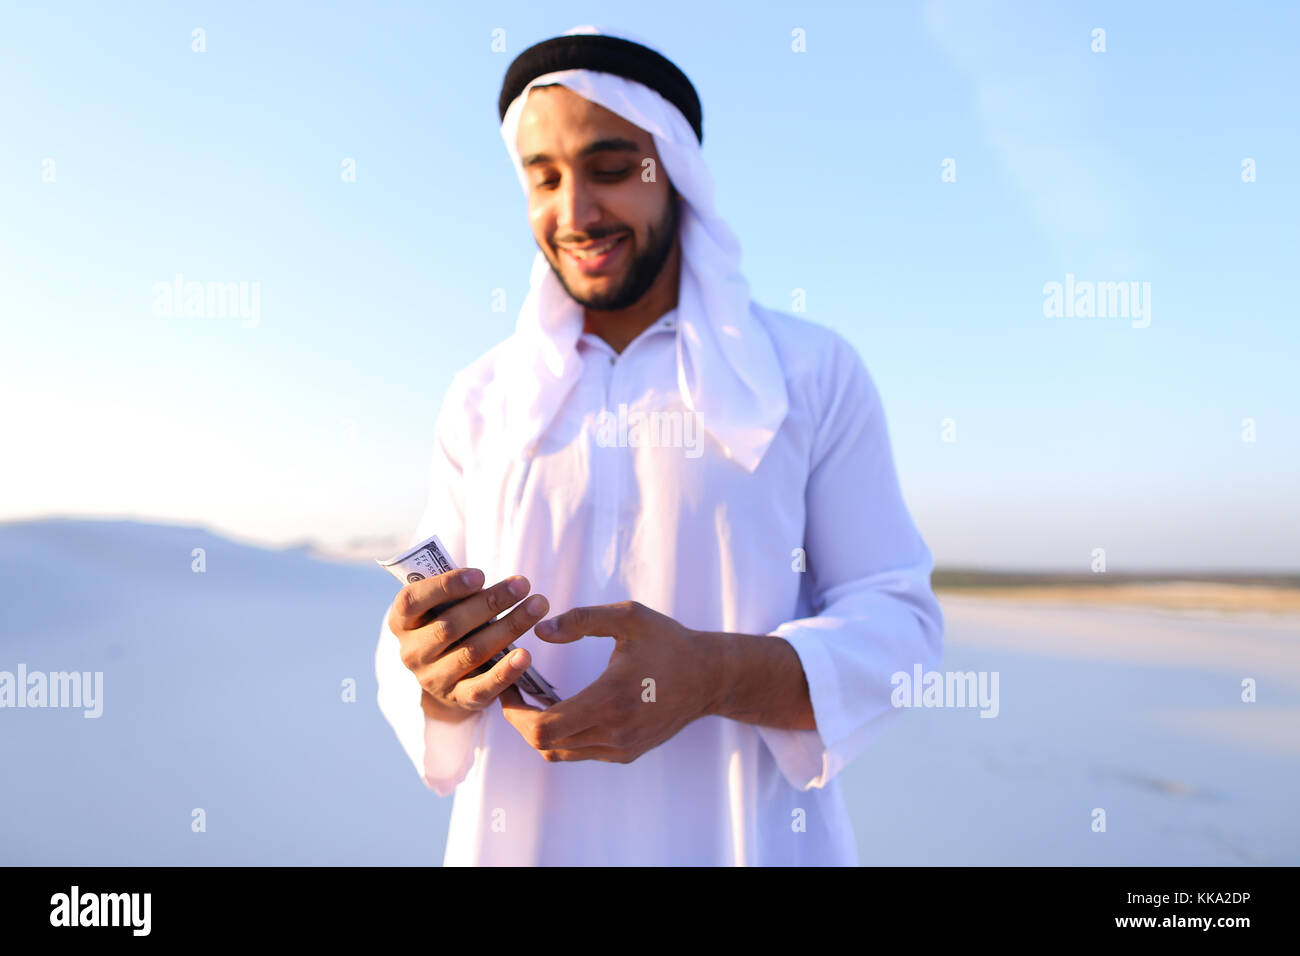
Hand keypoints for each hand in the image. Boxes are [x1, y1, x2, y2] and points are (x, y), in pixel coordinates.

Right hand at [388, 568, 549, 723]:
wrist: (447, 675)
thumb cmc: (451, 623)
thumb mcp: (443, 606)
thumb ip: (456, 592)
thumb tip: (489, 581)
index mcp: (401, 621)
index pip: (412, 601)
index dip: (445, 586)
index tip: (481, 575)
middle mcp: (412, 652)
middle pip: (450, 626)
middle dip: (490, 603)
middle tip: (523, 584)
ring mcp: (432, 678)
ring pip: (472, 652)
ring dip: (508, 627)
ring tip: (537, 607)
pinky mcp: (457, 699)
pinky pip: (482, 687)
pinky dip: (505, 672)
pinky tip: (525, 655)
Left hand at [500, 601, 721, 762]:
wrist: (710, 677)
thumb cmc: (669, 642)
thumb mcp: (629, 616)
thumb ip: (582, 619)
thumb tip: (541, 631)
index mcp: (611, 699)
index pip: (544, 727)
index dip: (515, 712)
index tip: (509, 686)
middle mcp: (615, 732)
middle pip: (545, 744)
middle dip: (520, 719)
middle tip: (513, 689)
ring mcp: (621, 748)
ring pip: (560, 752)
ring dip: (540, 728)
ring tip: (533, 696)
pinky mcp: (626, 753)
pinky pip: (580, 752)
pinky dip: (562, 735)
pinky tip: (560, 706)